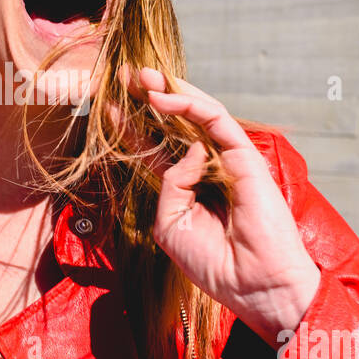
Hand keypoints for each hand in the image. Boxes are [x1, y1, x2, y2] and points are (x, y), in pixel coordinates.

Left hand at [125, 67, 321, 345]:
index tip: (107, 106)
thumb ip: (170, 184)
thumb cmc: (213, 262)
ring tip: (140, 77)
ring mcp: (228, 161)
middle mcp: (207, 169)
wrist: (251, 284)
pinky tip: (163, 100)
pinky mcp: (246, 157)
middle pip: (174, 124)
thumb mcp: (170, 223)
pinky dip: (190, 106)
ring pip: (196, 115)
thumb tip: (190, 150)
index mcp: (186, 188)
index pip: (155, 148)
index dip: (132, 127)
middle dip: (149, 98)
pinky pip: (216, 121)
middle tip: (123, 75)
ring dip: (168, 91)